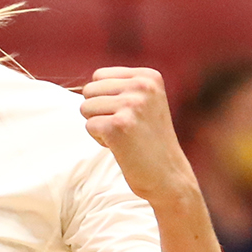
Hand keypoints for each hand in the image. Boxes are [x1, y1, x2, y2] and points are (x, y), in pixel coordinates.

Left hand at [80, 67, 198, 205]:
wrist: (168, 175)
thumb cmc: (149, 139)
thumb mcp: (145, 102)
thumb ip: (120, 87)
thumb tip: (82, 87)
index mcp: (148, 76)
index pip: (99, 76)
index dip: (105, 98)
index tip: (130, 114)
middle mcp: (142, 86)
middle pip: (89, 90)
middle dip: (100, 111)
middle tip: (126, 127)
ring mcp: (131, 105)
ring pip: (86, 107)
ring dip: (100, 125)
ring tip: (125, 136)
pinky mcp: (119, 126)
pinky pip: (89, 126)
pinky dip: (100, 139)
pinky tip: (122, 146)